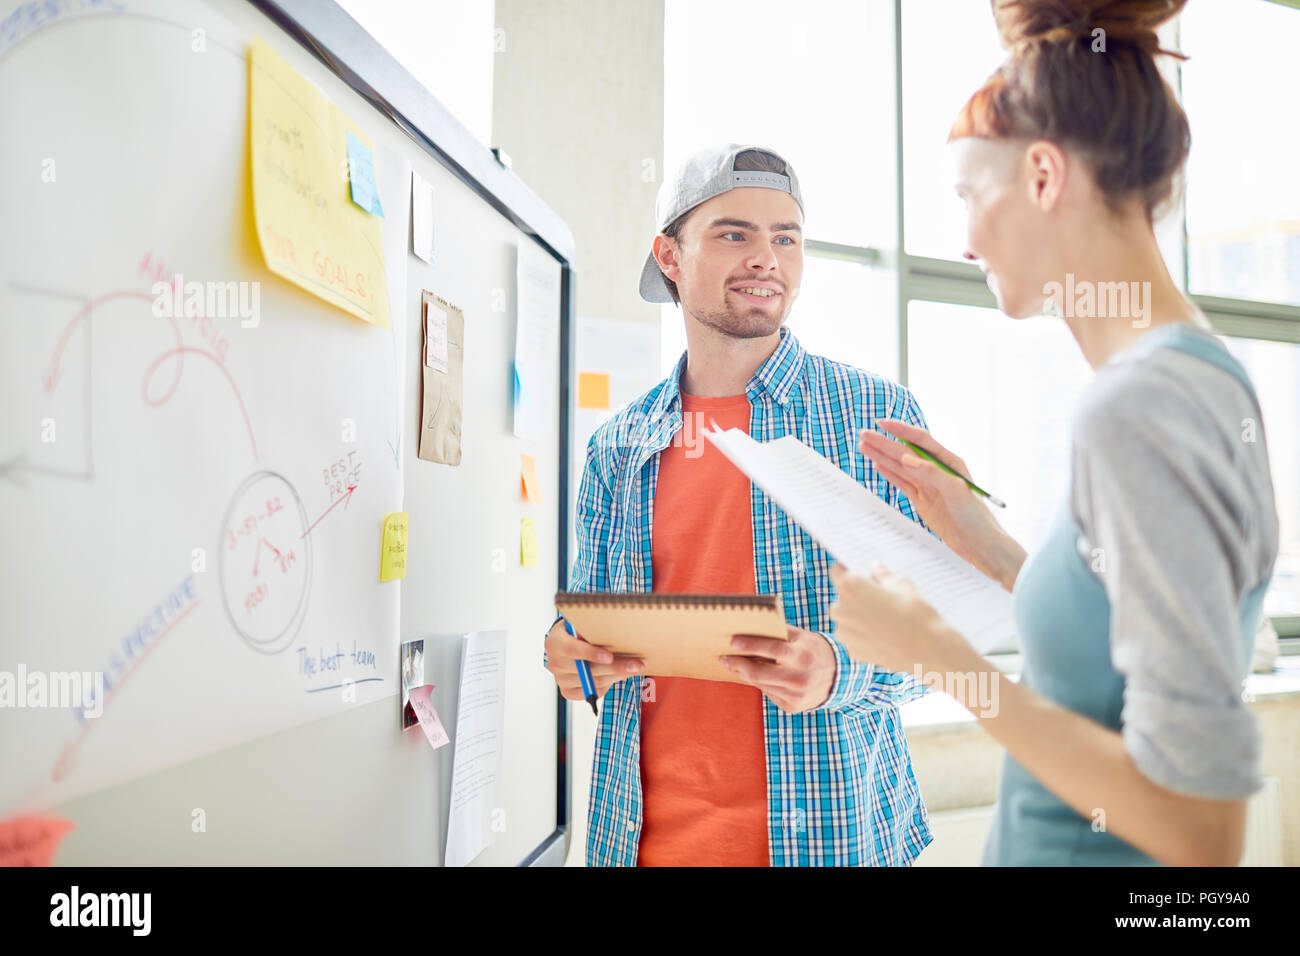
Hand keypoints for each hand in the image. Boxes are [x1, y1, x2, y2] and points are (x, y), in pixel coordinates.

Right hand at [544, 619, 643, 701]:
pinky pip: (593, 692)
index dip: (591, 653)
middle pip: (588, 670)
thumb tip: (615, 625)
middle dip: (615, 667)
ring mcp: (561, 680)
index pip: (572, 650)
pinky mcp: (568, 692)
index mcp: (554, 643)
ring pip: (594, 682)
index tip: (610, 656)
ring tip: (634, 668)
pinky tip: (619, 674)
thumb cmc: (578, 630)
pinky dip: (609, 684)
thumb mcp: (581, 622)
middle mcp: (555, 664)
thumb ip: (591, 626)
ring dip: (617, 676)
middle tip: (637, 664)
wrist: (565, 644)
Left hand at [719, 626, 835, 712]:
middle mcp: (799, 679)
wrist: (840, 678)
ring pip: (760, 684)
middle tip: (723, 657)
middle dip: (738, 664)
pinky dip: (759, 682)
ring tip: (733, 663)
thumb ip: (779, 632)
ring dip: (744, 673)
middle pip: (759, 672)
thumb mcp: (802, 637)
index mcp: (803, 657)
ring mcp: (796, 696)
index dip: (751, 645)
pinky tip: (753, 674)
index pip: (773, 649)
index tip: (732, 642)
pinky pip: (768, 693)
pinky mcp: (793, 707)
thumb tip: (748, 625)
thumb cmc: (814, 650)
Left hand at [828, 564, 962, 678]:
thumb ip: (883, 575)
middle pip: (842, 596)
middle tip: (878, 598)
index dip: (847, 570)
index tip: (858, 573)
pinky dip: (864, 635)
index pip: (836, 571)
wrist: (929, 650)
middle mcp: (840, 609)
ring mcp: (844, 632)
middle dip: (856, 595)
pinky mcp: (852, 650)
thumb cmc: (916, 613)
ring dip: (858, 616)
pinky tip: (884, 635)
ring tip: (884, 619)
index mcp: (849, 587)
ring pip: (847, 618)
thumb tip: (876, 567)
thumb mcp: (902, 585)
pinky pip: (854, 637)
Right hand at [859, 419, 1024, 590]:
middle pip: (905, 452)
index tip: (881, 423)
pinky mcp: (923, 501)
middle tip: (864, 434)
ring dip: (882, 456)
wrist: (979, 544)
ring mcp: (928, 486)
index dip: (901, 430)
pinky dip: (889, 474)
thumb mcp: (956, 491)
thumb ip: (932, 473)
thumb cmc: (975, 516)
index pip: (920, 440)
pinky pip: (902, 483)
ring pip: (900, 467)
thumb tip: (908, 459)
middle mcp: (937, 471)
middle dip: (884, 443)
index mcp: (948, 462)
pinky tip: (877, 464)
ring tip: (863, 446)